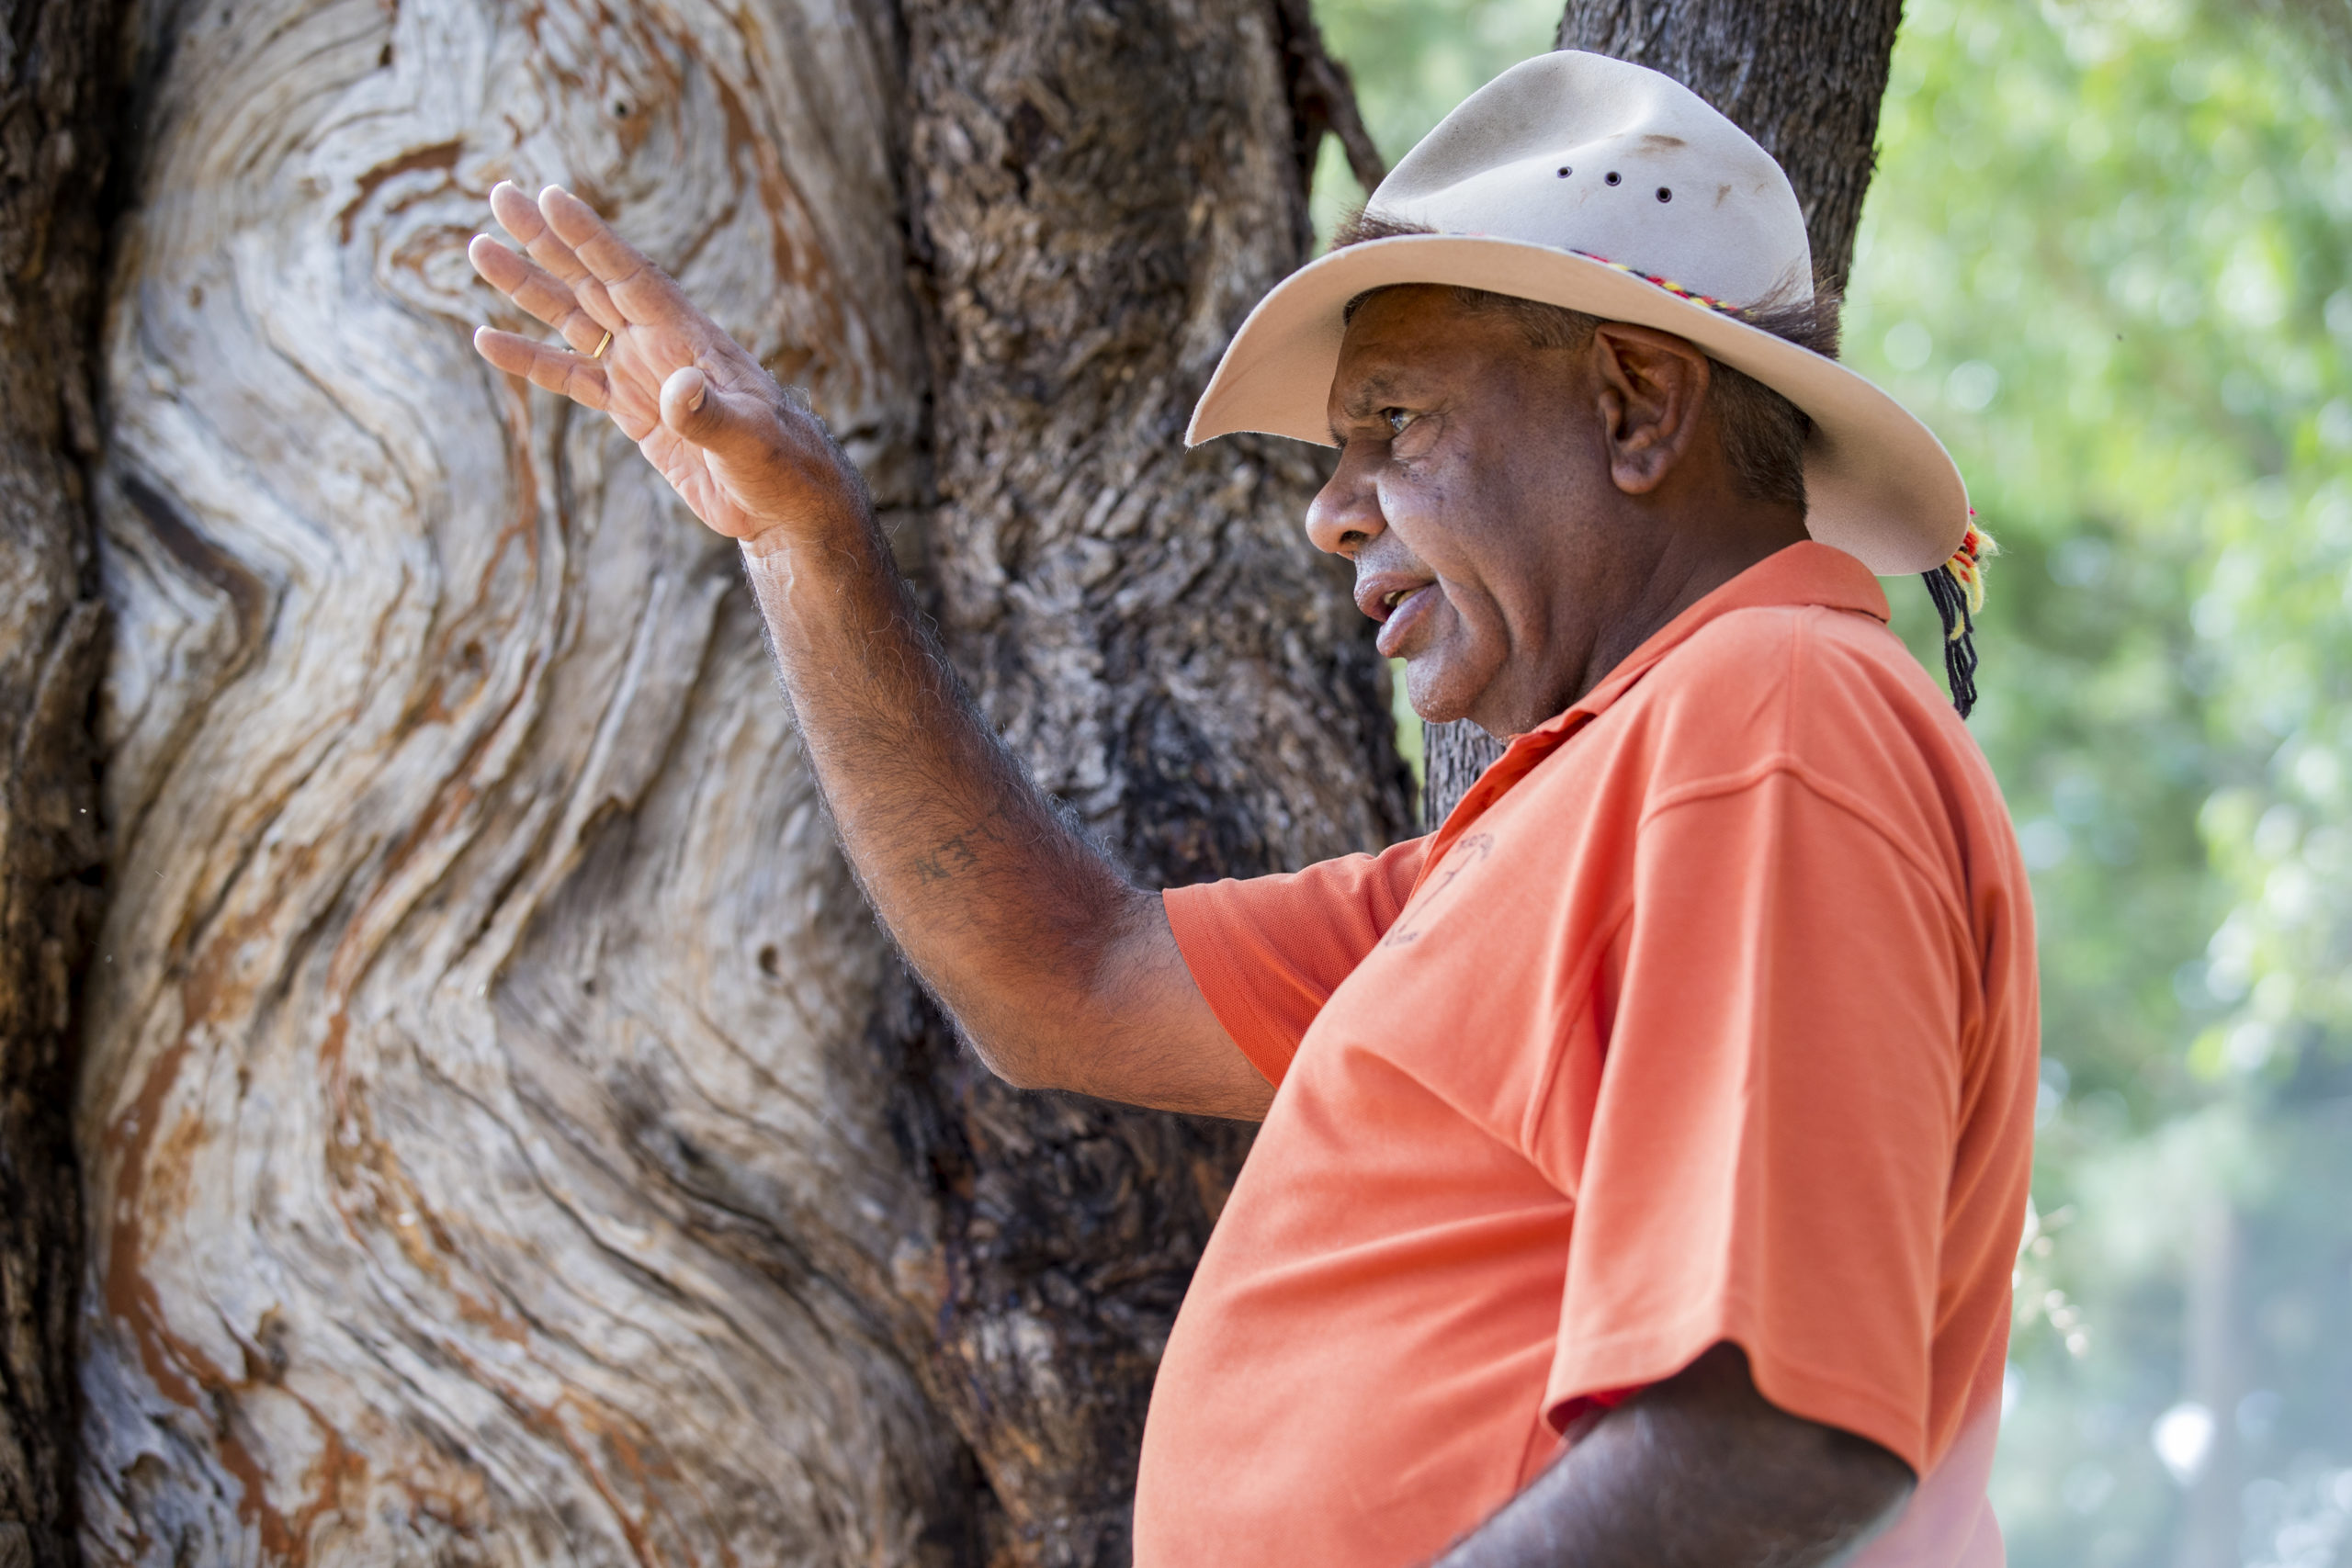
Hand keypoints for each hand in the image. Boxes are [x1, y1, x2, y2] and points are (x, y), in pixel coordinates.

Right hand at [468, 182, 859, 551]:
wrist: (785, 504)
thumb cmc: (781, 462)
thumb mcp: (749, 439)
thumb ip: (709, 414)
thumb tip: (676, 389)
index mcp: (687, 338)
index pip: (629, 276)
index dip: (590, 238)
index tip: (549, 196)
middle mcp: (659, 344)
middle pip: (590, 281)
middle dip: (546, 240)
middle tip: (500, 195)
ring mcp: (642, 374)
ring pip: (573, 319)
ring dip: (527, 286)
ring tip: (478, 248)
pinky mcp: (631, 410)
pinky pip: (570, 377)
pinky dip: (529, 359)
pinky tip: (486, 338)